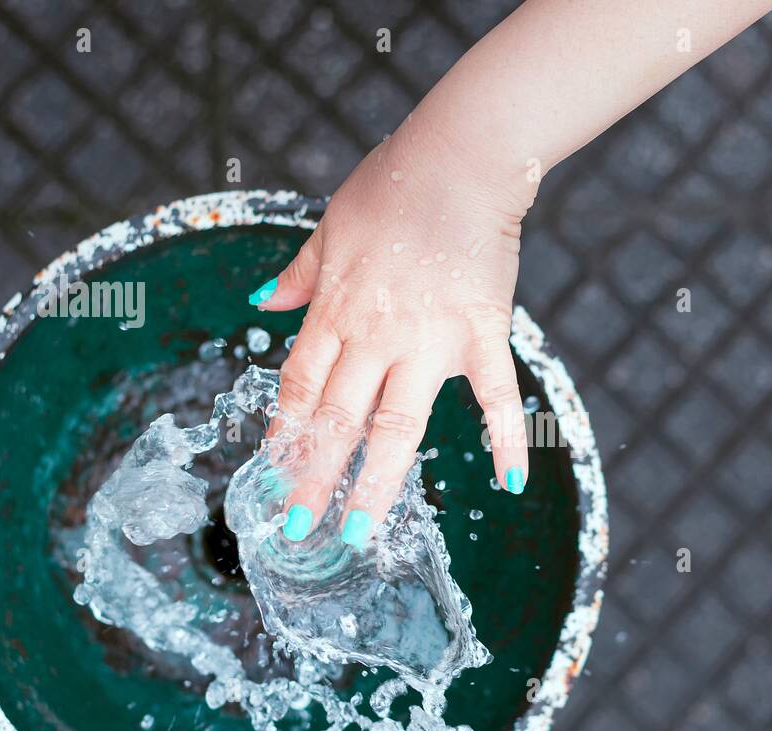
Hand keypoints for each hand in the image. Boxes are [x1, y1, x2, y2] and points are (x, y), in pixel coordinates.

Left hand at [250, 121, 531, 548]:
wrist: (460, 158)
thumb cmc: (393, 185)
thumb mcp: (329, 226)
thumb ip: (300, 274)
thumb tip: (261, 299)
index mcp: (336, 309)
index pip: (300, 386)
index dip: (283, 435)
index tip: (270, 476)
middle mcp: (377, 335)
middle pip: (337, 420)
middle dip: (314, 478)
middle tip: (297, 529)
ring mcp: (432, 340)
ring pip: (397, 425)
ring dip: (376, 483)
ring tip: (360, 533)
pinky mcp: (483, 334)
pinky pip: (496, 395)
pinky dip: (505, 438)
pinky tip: (510, 482)